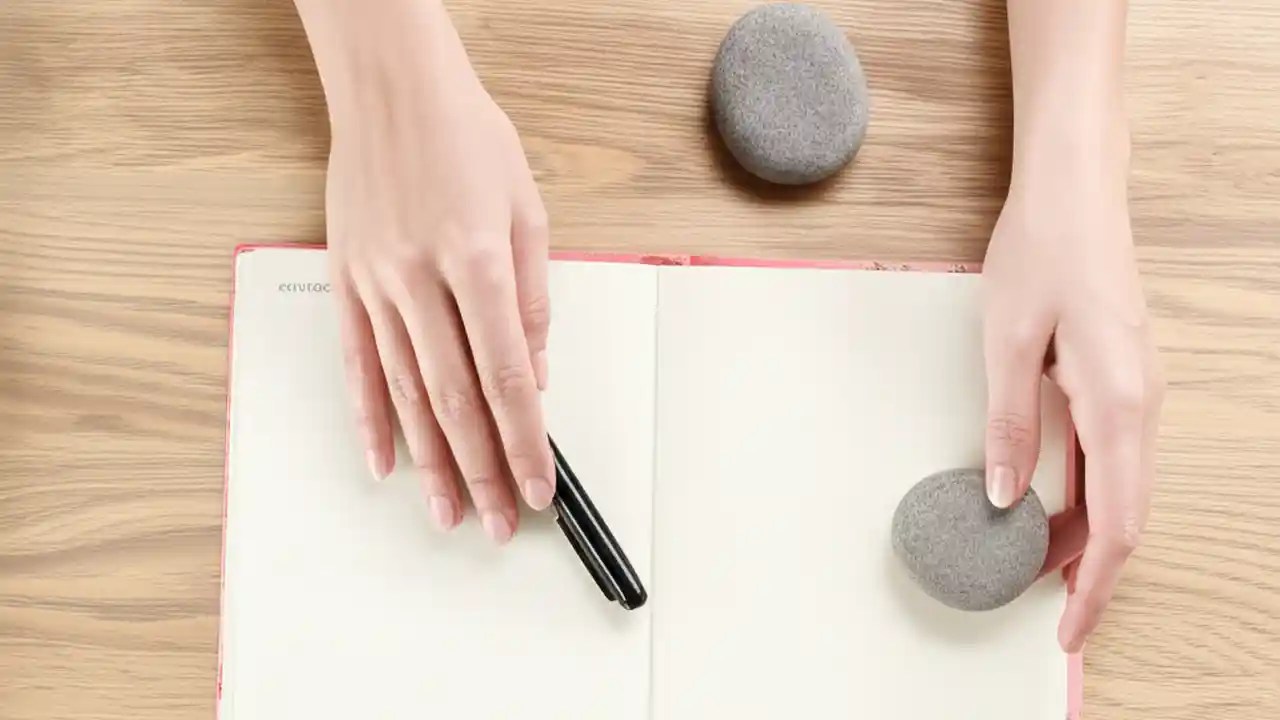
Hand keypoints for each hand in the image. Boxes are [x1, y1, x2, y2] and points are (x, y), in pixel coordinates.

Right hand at [298, 0, 554, 542]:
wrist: (391, 88)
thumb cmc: (467, 137)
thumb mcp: (527, 210)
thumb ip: (533, 300)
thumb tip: (534, 375)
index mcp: (475, 261)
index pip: (506, 377)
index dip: (523, 441)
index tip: (539, 484)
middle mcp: (419, 279)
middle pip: (454, 399)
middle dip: (481, 470)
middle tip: (500, 520)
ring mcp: (374, 284)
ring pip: (403, 393)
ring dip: (429, 461)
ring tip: (447, 511)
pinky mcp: (346, 281)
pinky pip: (356, 363)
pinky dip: (370, 418)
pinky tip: (385, 461)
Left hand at [981, 128, 1163, 652]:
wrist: (1076, 190)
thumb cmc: (1042, 254)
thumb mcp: (1007, 345)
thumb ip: (1011, 425)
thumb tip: (1007, 496)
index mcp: (1119, 404)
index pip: (1119, 524)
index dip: (1093, 584)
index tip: (1068, 629)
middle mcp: (1141, 405)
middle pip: (1123, 514)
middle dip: (1083, 567)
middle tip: (1036, 606)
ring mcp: (1136, 393)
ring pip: (1118, 487)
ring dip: (1080, 532)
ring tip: (1027, 562)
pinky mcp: (1120, 379)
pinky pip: (1109, 456)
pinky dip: (1082, 493)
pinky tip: (1048, 506)